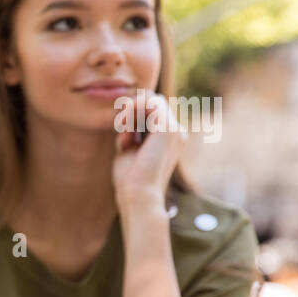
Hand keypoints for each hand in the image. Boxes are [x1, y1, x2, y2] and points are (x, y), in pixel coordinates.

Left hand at [112, 90, 184, 210]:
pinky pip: (151, 102)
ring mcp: (175, 130)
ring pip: (152, 100)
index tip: (121, 132)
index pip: (154, 113)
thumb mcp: (129, 151)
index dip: (135, 115)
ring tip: (121, 126)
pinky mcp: (167, 128)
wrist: (138, 196)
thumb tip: (125, 117)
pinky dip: (133, 108)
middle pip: (154, 104)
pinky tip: (123, 123)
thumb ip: (131, 134)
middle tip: (120, 128)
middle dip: (133, 111)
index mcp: (170, 140)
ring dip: (132, 109)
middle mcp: (177, 133)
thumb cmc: (130, 180)